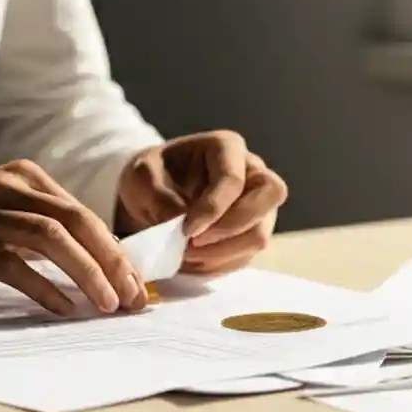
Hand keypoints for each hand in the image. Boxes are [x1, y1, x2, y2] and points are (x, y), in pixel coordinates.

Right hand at [0, 160, 148, 314]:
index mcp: (26, 177)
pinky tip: (63, 309)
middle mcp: (10, 189)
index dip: (115, 251)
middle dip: (112, 262)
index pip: (85, 214)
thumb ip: (43, 227)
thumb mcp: (3, 210)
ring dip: (88, 274)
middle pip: (78, 222)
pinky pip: (15, 265)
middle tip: (134, 298)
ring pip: (54, 239)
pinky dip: (44, 288)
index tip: (136, 283)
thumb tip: (97, 264)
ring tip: (108, 304)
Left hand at [117, 130, 287, 273]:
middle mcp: (252, 172)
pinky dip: (217, 264)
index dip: (213, 209)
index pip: (233, 179)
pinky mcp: (250, 234)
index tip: (185, 230)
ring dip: (221, 252)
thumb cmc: (151, 177)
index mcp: (226, 148)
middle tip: (194, 243)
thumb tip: (181, 226)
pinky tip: (191, 260)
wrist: (151, 197)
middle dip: (231, 228)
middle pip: (270, 196)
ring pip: (260, 234)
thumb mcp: (140, 178)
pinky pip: (245, 256)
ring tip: (185, 254)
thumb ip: (159, 198)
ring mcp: (257, 205)